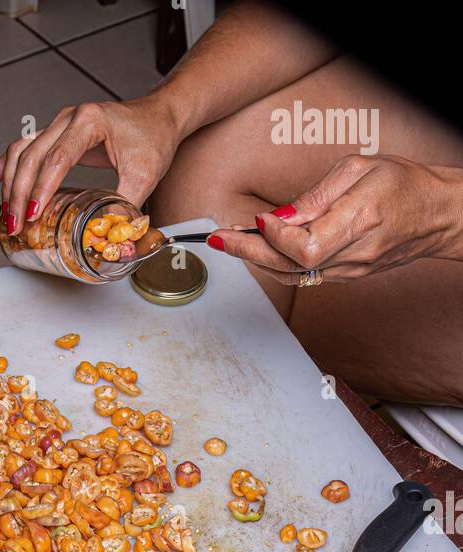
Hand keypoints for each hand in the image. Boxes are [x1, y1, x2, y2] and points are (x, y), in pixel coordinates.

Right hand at [0, 94, 179, 234]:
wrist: (160, 116)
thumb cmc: (153, 136)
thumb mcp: (145, 175)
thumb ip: (126, 206)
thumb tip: (111, 237)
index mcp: (90, 122)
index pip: (57, 157)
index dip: (42, 188)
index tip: (33, 213)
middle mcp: (70, 119)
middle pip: (32, 155)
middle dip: (20, 193)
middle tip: (17, 224)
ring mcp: (60, 124)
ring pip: (22, 151)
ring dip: (10, 183)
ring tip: (8, 214)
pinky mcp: (57, 133)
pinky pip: (24, 147)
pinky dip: (6, 165)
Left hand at [208, 155, 462, 282]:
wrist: (436, 215)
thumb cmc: (403, 185)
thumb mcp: (361, 169)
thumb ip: (318, 195)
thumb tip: (281, 215)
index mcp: (360, 222)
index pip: (307, 247)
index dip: (277, 237)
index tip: (260, 217)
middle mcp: (352, 255)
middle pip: (291, 266)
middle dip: (249, 251)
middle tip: (219, 238)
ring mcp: (349, 271)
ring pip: (292, 275)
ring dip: (257, 259)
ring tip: (229, 241)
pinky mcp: (345, 276)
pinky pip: (303, 275)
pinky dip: (276, 263)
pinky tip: (258, 248)